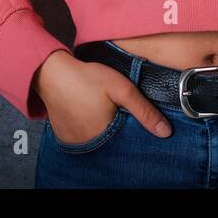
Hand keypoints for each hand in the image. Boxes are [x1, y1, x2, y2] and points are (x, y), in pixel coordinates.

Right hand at [33, 50, 171, 143]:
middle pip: (112, 140)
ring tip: (96, 108)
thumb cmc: (87, 78)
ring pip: (98, 140)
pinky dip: (87, 129)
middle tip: (108, 107)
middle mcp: (88, 145)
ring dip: (101, 129)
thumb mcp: (122, 88)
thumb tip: (165, 132)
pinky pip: (83, 137)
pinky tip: (86, 112)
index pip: (127, 139)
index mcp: (105, 136)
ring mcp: (75, 143)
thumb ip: (144, 110)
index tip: (125, 112)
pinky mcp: (64, 138)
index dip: (131, 126)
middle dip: (115, 126)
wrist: (52, 73)